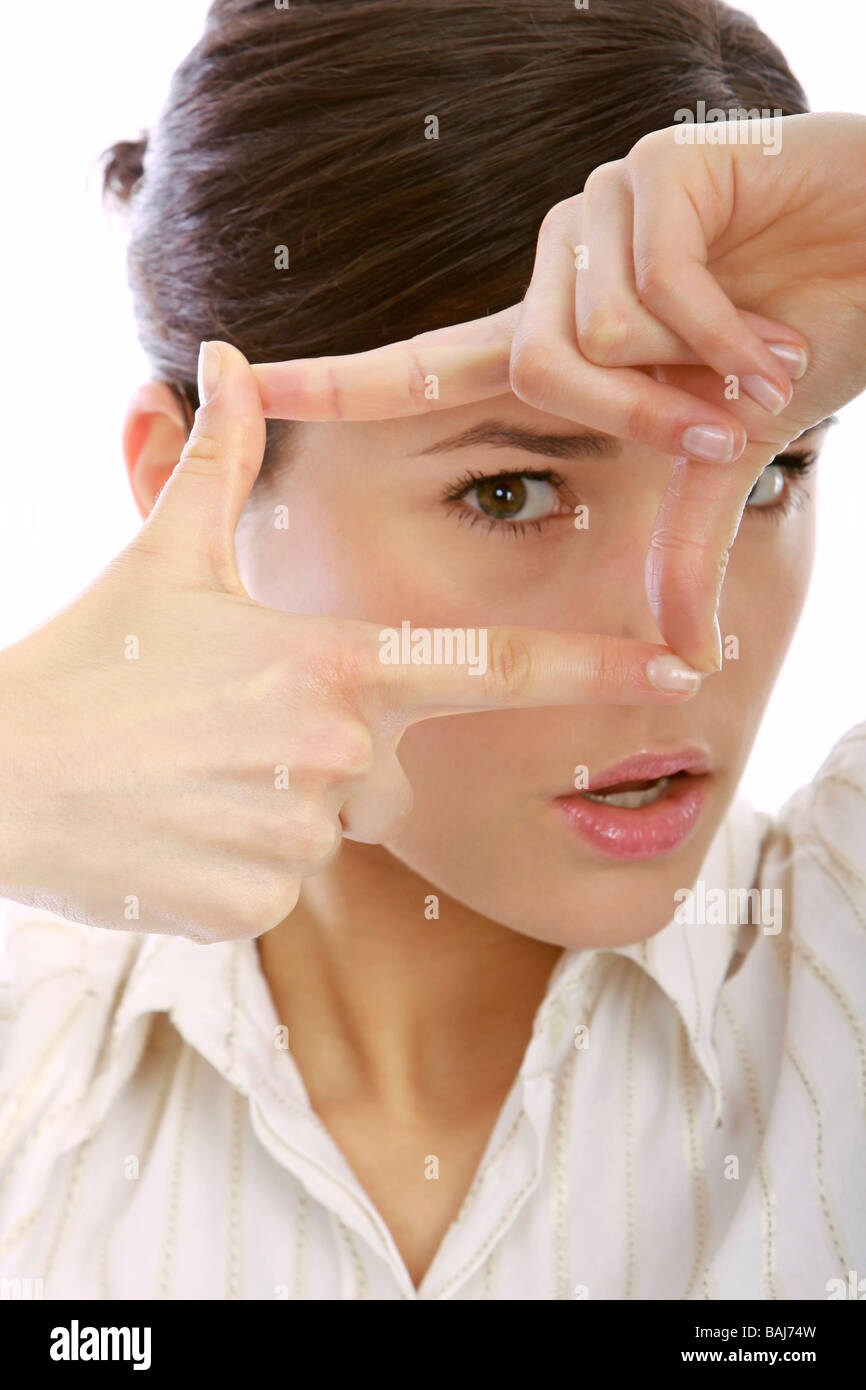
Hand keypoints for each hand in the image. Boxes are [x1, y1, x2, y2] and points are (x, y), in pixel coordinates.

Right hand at [0, 344, 704, 942]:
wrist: (3, 773)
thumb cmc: (88, 658)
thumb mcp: (163, 555)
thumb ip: (221, 462)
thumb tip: (232, 356)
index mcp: (333, 665)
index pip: (493, 669)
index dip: (597, 668)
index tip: (680, 667)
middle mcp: (333, 756)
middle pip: (380, 770)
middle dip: (324, 756)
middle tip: (223, 734)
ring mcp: (297, 839)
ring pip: (325, 832)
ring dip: (270, 809)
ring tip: (186, 779)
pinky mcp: (255, 909)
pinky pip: (277, 888)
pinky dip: (235, 866)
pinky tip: (173, 832)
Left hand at [251, 111, 865, 670]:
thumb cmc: (797, 340)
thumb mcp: (720, 461)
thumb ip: (679, 545)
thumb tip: (690, 656)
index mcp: (552, 339)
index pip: (419, 367)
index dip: (329, 380)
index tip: (233, 378)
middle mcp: (554, 273)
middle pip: (530, 371)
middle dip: (640, 417)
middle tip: (725, 420)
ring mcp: (595, 214)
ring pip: (594, 331)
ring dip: (693, 371)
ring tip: (758, 354)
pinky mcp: (648, 172)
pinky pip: (654, 288)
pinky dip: (724, 328)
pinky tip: (769, 318)